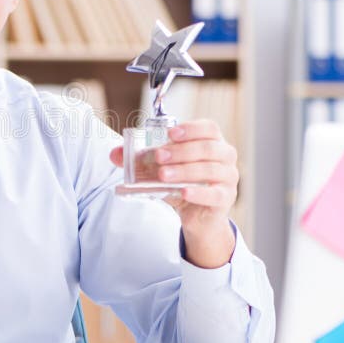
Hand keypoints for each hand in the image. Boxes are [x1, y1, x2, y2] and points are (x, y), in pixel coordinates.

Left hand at [110, 119, 236, 267]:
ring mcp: (228, 178)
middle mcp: (225, 156)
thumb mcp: (161, 168)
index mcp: (212, 142)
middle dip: (180, 151)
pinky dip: (198, 193)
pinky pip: (215, 194)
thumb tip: (115, 154)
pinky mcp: (226, 198)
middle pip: (208, 148)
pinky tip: (184, 192)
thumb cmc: (182, 183)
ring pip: (210, 170)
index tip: (170, 134)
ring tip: (163, 175)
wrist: (196, 214)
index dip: (191, 129)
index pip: (209, 128)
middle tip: (158, 157)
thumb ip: (140, 159)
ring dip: (184, 171)